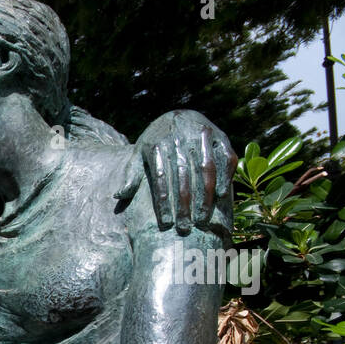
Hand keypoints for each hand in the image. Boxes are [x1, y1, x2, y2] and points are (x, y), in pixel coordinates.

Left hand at [117, 110, 236, 233]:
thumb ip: (131, 175)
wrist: (177, 115)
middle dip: (184, 205)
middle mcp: (180, 138)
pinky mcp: (220, 136)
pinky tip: (220, 196)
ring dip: (205, 196)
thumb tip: (118, 195)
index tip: (165, 224)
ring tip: (202, 219)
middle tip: (184, 228)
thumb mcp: (139, 155)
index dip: (163, 202)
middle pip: (183, 177)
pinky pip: (226, 157)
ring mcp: (202, 135)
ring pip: (205, 169)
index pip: (160, 178)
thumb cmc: (155, 142)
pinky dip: (224, 176)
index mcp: (157, 144)